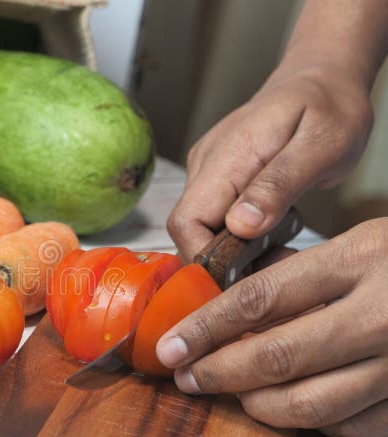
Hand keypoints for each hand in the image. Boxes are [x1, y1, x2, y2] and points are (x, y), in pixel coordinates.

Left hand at [156, 218, 387, 436]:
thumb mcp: (360, 243)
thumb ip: (300, 275)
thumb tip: (226, 312)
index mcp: (362, 259)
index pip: (261, 298)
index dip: (205, 326)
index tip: (171, 343)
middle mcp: (384, 314)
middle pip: (277, 356)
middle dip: (218, 371)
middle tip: (185, 376)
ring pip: (309, 403)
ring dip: (255, 404)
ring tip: (228, 393)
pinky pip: (349, 426)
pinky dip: (308, 421)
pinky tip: (287, 404)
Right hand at [168, 61, 372, 260]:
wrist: (323, 78)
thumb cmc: (330, 106)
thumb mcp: (323, 144)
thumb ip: (280, 184)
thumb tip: (240, 226)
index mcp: (228, 156)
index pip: (187, 221)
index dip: (205, 257)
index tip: (243, 277)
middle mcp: (207, 164)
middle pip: (189, 231)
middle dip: (223, 261)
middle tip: (273, 267)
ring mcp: (208, 171)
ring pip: (201, 229)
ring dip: (234, 253)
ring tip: (278, 252)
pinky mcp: (218, 178)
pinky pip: (214, 219)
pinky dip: (237, 239)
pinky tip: (269, 235)